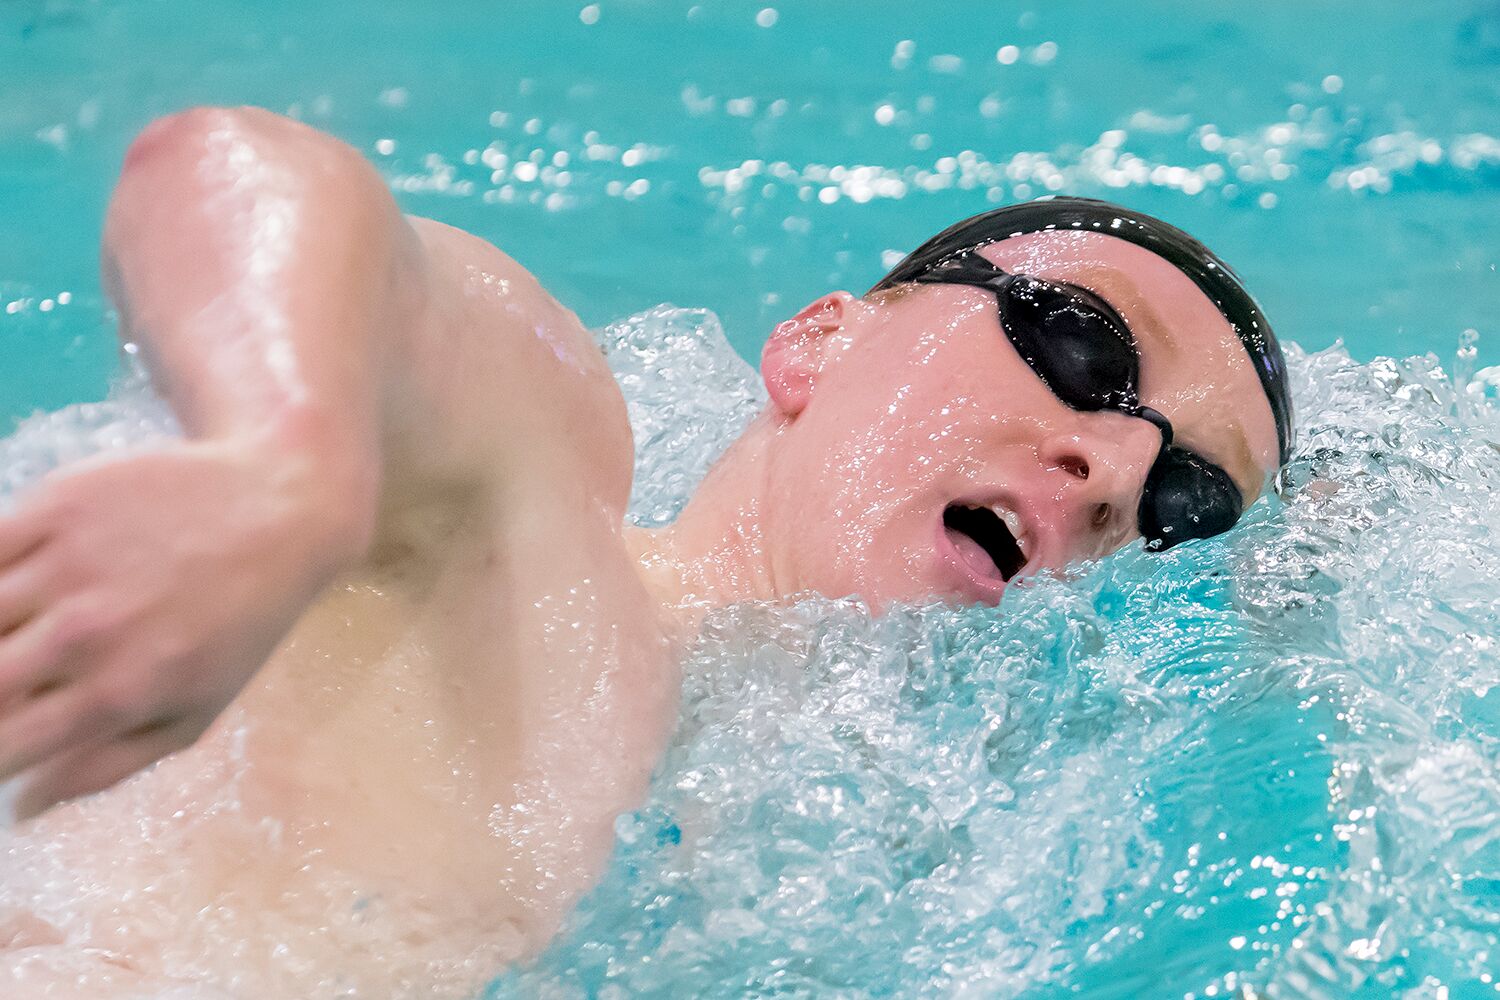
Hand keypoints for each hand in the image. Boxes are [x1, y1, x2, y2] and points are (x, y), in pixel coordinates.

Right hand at [0, 441, 364, 817]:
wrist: (283, 509)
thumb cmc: (242, 620)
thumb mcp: (196, 710)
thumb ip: (105, 764)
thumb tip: (21, 808)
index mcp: (119, 692)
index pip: (2, 749)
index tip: (1, 745)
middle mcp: (87, 632)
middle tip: (13, 688)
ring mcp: (69, 565)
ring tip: (19, 644)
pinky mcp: (59, 504)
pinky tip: (8, 596)